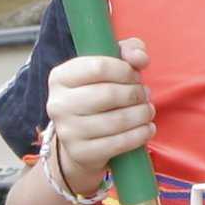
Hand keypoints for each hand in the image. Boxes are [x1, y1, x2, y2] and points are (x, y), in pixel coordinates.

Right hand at [41, 40, 153, 196]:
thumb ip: (127, 51)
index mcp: (60, 76)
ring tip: (147, 110)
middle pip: (109, 94)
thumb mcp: (109, 67)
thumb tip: (140, 58)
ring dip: (141, 114)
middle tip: (144, 94)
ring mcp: (67, 131)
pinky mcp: (81, 153)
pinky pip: (118, 143)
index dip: (125, 70)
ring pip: (117, 120)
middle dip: (135, 93)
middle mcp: (57, 104)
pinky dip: (140, 135)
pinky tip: (147, 129)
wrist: (81, 140)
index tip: (135, 75)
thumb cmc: (98, 95)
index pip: (99, 67)